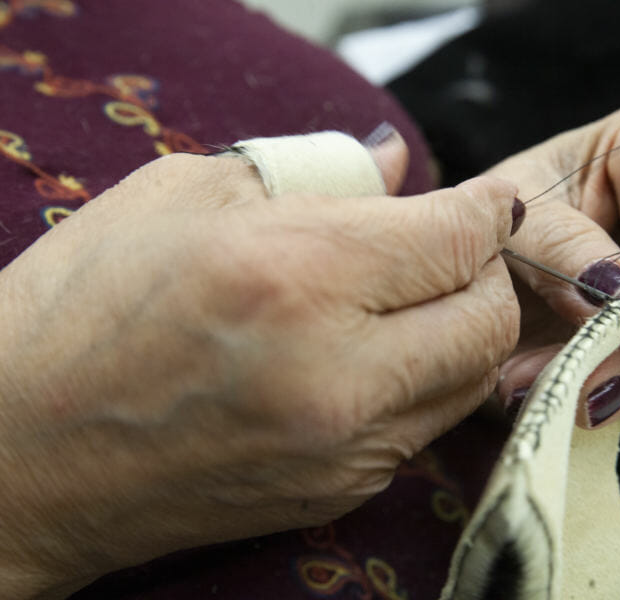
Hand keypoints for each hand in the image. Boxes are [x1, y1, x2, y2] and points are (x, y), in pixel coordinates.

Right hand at [0, 139, 519, 596]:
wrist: (20, 455)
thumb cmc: (79, 313)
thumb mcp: (182, 198)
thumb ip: (311, 171)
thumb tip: (396, 165)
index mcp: (293, 277)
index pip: (454, 239)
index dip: (488, 211)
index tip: (489, 202)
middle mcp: (336, 374)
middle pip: (489, 318)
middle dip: (488, 272)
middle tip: (449, 249)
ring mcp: (344, 449)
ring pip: (470, 378)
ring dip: (461, 328)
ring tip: (408, 300)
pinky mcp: (339, 493)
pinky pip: (423, 425)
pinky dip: (421, 380)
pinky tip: (370, 356)